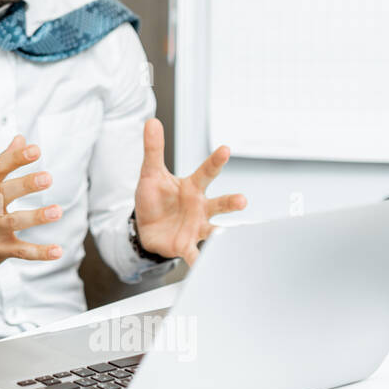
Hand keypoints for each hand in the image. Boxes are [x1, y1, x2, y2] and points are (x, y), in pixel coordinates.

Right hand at [0, 135, 63, 280]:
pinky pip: (22, 251)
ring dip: (37, 217)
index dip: (15, 159)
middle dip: (26, 185)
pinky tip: (57, 251)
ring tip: (57, 211)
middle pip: (4, 193)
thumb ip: (3, 163)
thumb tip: (20, 139)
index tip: (34, 149)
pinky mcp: (0, 250)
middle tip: (47, 177)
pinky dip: (40, 252)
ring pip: (14, 222)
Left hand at [133, 118, 246, 265]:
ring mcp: (196, 227)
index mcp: (192, 187)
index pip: (206, 172)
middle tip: (242, 200)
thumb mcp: (150, 173)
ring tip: (226, 235)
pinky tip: (204, 266)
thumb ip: (154, 149)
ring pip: (214, 229)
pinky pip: (195, 254)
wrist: (146, 227)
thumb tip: (151, 121)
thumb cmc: (155, 198)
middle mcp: (200, 207)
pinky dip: (200, 261)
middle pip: (219, 203)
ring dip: (221, 233)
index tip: (225, 149)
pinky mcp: (186, 245)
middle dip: (231, 202)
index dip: (215, 161)